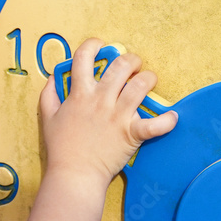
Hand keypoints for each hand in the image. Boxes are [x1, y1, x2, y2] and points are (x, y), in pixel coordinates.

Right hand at [38, 38, 177, 187]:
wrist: (74, 175)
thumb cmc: (61, 148)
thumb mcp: (48, 118)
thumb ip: (48, 95)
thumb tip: (52, 77)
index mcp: (80, 94)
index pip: (84, 57)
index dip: (92, 45)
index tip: (100, 46)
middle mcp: (100, 100)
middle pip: (120, 66)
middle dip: (130, 60)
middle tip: (133, 65)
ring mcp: (117, 116)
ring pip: (140, 86)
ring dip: (148, 78)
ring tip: (149, 80)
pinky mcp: (131, 134)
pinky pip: (154, 125)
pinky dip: (166, 121)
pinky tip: (172, 117)